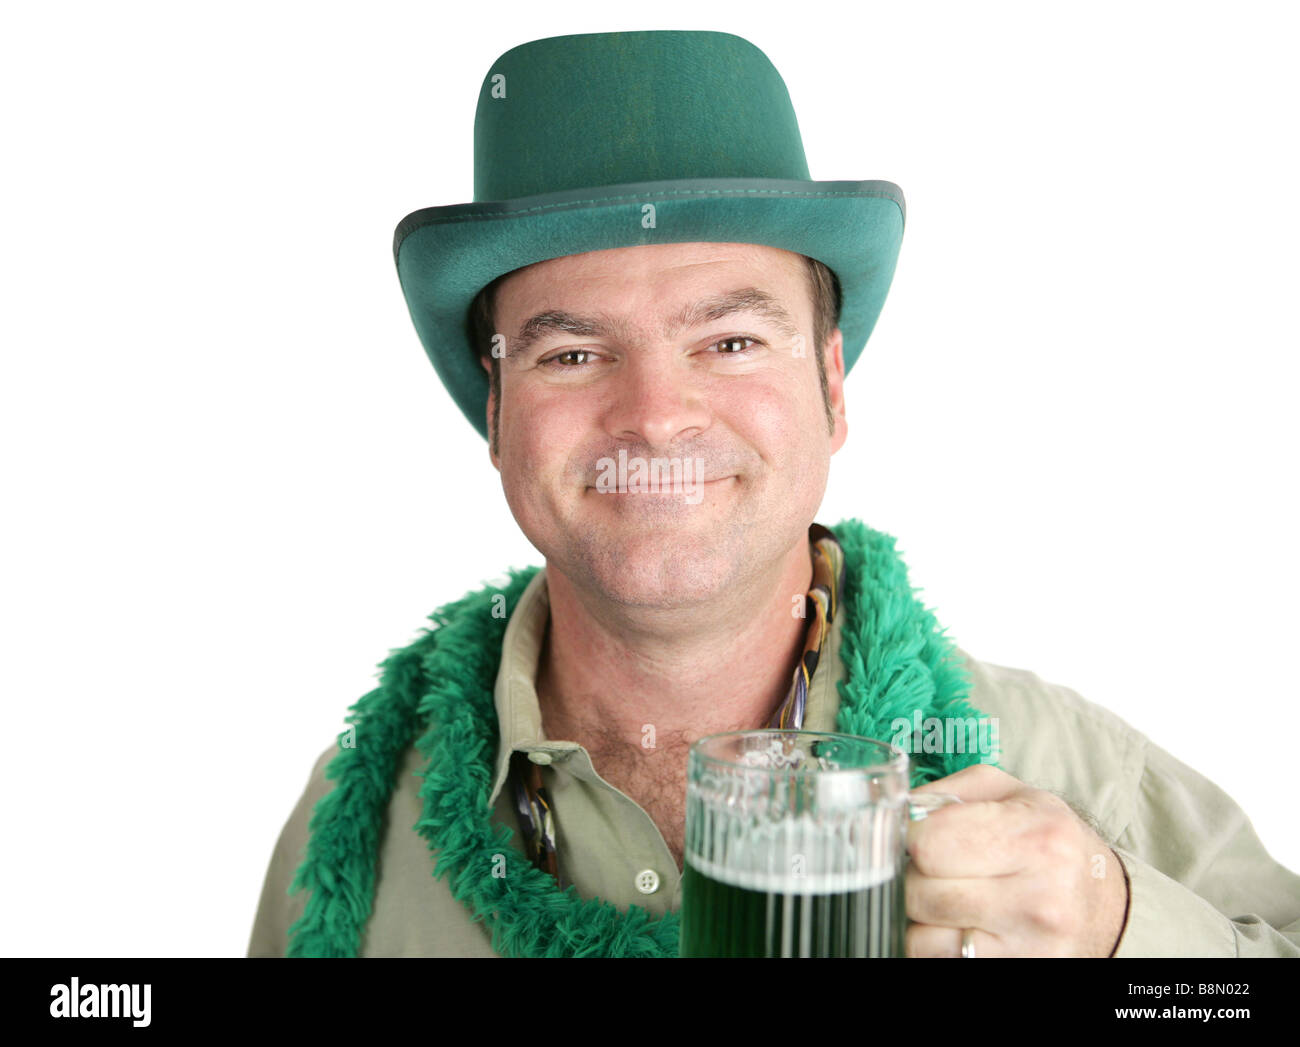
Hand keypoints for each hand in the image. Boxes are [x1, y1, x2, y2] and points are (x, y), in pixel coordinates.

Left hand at [905, 764, 1129, 956]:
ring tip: (948, 897)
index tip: (922, 837)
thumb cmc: (1047, 839)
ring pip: (922, 937)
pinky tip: (960, 925)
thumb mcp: (1010, 793)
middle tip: (936, 869)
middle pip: (921, 891)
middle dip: (915, 876)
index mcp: (1038, 835)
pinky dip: (935, 944)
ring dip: (922, 916)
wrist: (1101, 902)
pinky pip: (936, 961)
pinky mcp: (1018, 971)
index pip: (931, 843)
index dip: (913, 838)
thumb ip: (947, 794)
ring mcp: (1030, 945)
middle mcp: (1040, 896)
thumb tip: (894, 813)